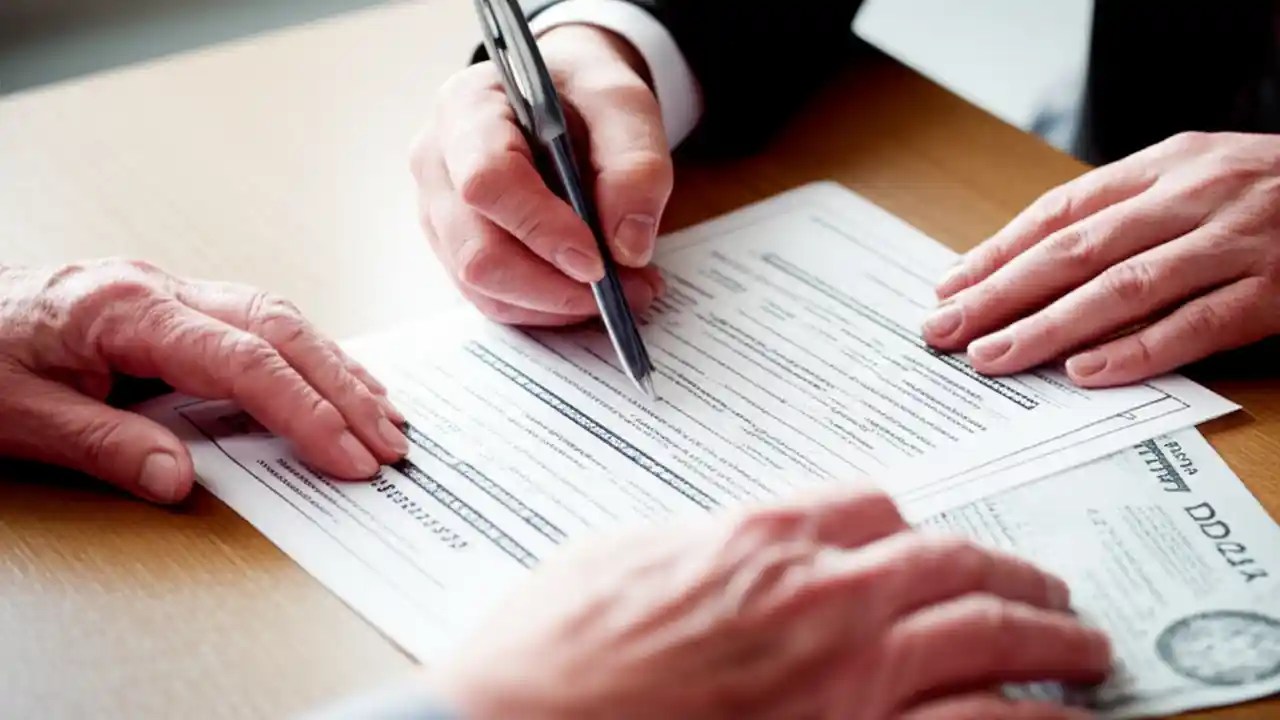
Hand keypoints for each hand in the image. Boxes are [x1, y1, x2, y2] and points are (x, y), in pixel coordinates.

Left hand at [0, 259, 406, 503]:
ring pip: (280, 317)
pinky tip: (335, 378)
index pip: (244, 359)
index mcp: (124, 309)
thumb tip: (181, 483)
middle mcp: (158, 287)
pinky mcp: (172, 304)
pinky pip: (259, 321)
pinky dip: (307, 355)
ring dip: (336, 367)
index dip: (305, 410)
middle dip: (343, 388)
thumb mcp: (19, 418)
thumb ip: (106, 447)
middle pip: (280, 329)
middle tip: (388, 441)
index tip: (347, 454)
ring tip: (382, 414)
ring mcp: (169, 289)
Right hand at [411, 25, 670, 325]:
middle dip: (556, 287)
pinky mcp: (457, 250)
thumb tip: (628, 246)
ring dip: (558, 305)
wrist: (557, 95)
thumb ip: (635, 164)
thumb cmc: (581, 92)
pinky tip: (591, 293)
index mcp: (467, 111)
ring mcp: (439, 213)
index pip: (487, 182)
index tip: (598, 262)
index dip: (541, 229)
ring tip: (625, 290)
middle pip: (477, 252)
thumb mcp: (623, 103)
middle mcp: (437, 165)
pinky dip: (548, 309)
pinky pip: (495, 299)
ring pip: (483, 289)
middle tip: (630, 290)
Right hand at [437, 487, 1110, 719]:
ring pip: (985, 638)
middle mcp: (817, 597)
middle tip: (1047, 589)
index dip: (910, 523)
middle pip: (952, 562)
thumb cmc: (546, 655)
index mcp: (757, 539)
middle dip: (1014, 573)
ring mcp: (844, 679)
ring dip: (1049, 642)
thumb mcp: (618, 561)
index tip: (926, 540)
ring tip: (1082, 651)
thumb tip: (737, 551)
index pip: (872, 505)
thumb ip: (700, 548)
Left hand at [922, 131, 1279, 386]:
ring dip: (1050, 326)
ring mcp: (1236, 243)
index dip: (998, 253)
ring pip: (1124, 288)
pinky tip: (1085, 372)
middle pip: (1076, 251)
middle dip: (1001, 294)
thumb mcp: (1192, 179)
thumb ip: (1122, 215)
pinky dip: (1138, 350)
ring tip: (995, 357)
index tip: (948, 290)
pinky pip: (1197, 324)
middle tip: (946, 331)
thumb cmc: (1267, 193)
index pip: (1060, 213)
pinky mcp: (1276, 290)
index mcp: (1164, 165)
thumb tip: (1027, 265)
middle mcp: (1193, 197)